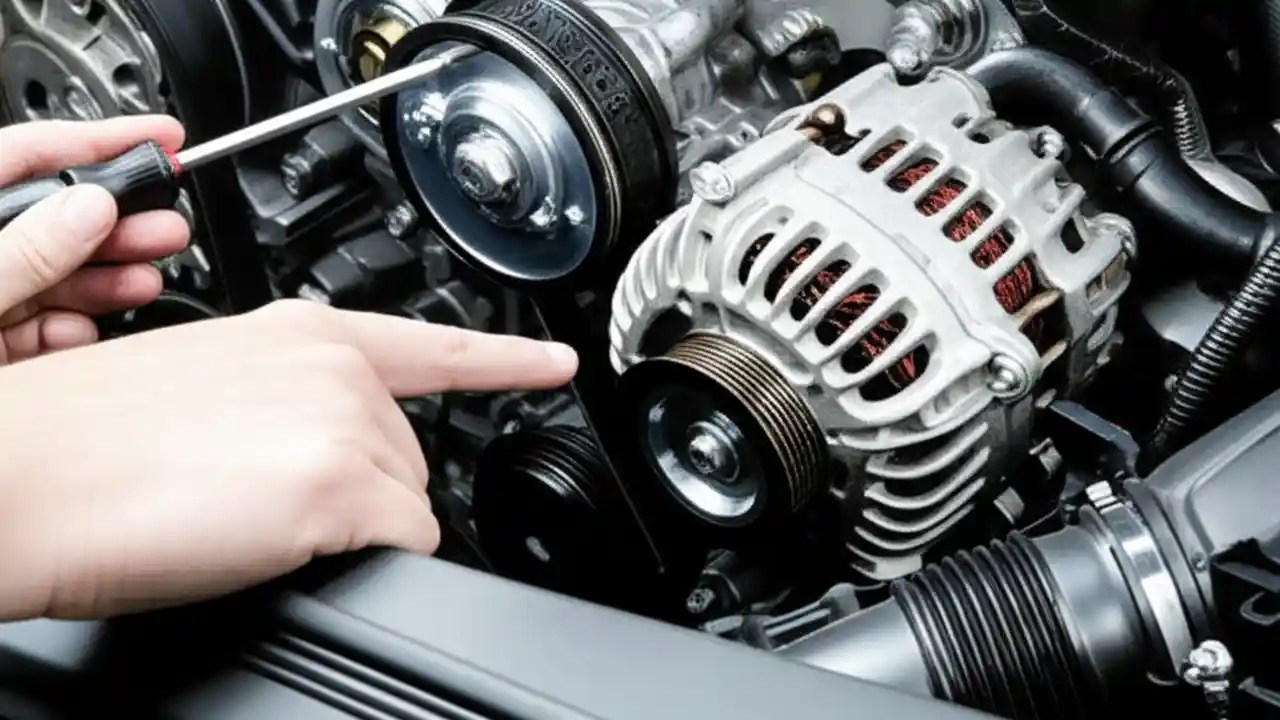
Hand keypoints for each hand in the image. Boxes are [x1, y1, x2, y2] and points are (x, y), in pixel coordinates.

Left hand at [0, 116, 189, 364]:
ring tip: (146, 280)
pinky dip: (67, 331)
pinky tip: (85, 330)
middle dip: (118, 223)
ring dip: (105, 280)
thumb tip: (91, 208)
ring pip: (48, 276)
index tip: (164, 138)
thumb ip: (25, 250)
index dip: (102, 140)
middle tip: (170, 226)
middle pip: (49, 218)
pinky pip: (33, 330)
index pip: (28, 152)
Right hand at [0, 300, 578, 619]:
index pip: (431, 346)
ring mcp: (339, 423)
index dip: (506, 360)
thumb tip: (324, 441)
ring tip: (252, 512)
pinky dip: (364, 558)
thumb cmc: (87, 440)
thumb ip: (291, 398)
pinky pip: (403, 543)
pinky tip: (287, 542)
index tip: (555, 363)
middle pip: (411, 453)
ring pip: (407, 502)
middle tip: (266, 494)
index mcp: (300, 334)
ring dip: (352, 522)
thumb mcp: (208, 387)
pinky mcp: (336, 487)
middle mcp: (332, 367)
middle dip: (362, 486)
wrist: (21, 475)